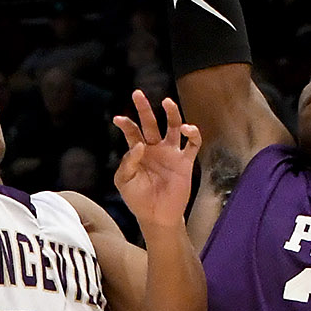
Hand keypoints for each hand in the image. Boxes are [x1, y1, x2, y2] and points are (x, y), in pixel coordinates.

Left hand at [113, 92, 201, 228]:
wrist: (156, 216)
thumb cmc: (138, 199)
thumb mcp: (124, 181)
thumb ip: (128, 162)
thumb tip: (140, 145)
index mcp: (139, 152)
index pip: (132, 132)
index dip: (126, 124)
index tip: (118, 119)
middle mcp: (155, 148)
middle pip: (151, 123)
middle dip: (144, 108)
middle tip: (137, 94)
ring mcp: (171, 153)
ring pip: (173, 127)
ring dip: (172, 113)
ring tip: (167, 102)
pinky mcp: (185, 162)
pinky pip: (192, 144)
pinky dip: (192, 134)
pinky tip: (187, 129)